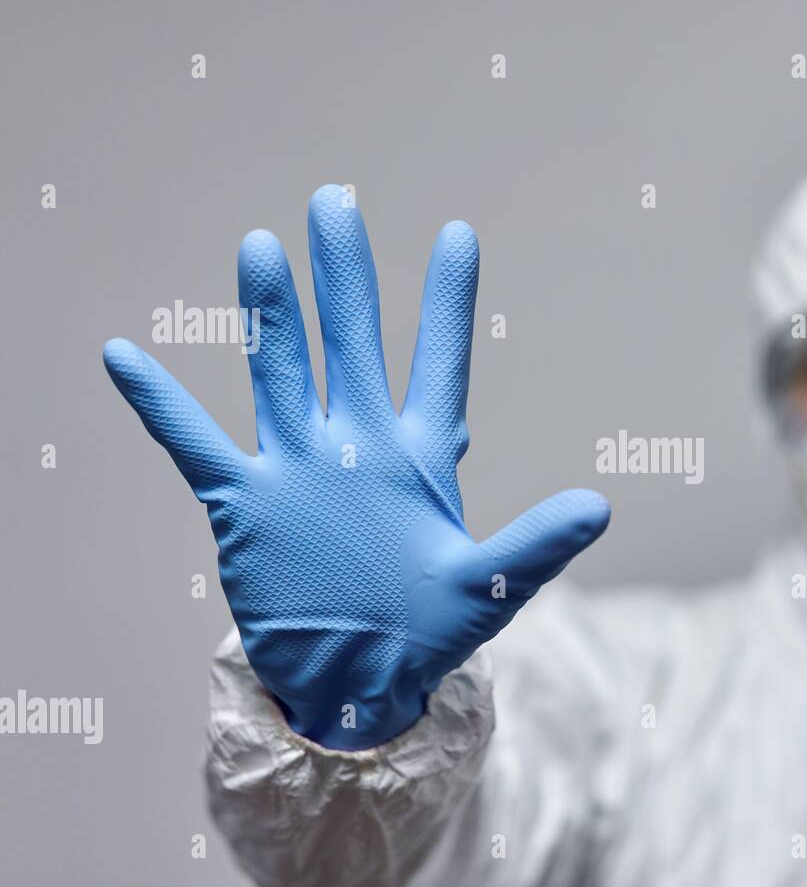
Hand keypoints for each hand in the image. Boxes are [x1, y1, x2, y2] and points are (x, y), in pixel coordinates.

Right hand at [104, 185, 609, 748]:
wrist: (356, 683)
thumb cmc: (428, 633)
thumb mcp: (487, 588)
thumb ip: (536, 545)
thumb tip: (599, 506)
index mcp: (421, 457)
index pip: (440, 362)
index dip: (447, 301)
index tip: (459, 234)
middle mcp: (358, 446)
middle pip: (352, 344)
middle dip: (345, 277)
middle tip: (337, 202)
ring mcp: (299, 468)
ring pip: (281, 373)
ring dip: (269, 315)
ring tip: (260, 248)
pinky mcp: (247, 502)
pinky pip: (197, 444)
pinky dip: (163, 405)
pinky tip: (127, 355)